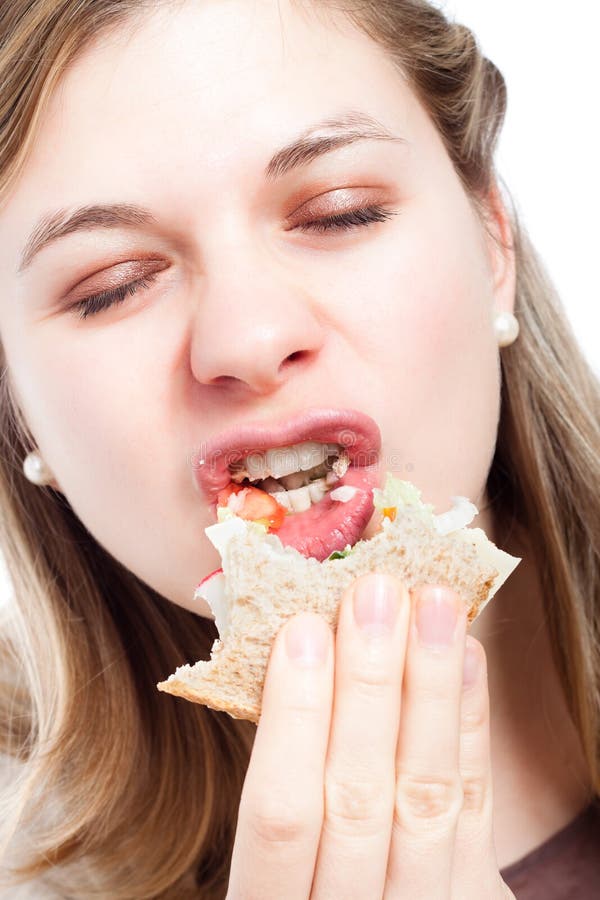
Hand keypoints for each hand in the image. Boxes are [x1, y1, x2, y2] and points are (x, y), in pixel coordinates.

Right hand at [227, 573, 514, 898]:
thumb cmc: (296, 878)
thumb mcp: (261, 863)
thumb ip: (276, 776)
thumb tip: (299, 644)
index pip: (278, 814)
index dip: (292, 718)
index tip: (301, 629)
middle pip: (359, 798)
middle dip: (369, 683)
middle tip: (375, 591)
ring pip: (427, 796)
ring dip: (432, 688)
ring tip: (433, 605)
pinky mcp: (472, 895)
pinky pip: (475, 807)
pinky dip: (469, 725)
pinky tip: (467, 657)